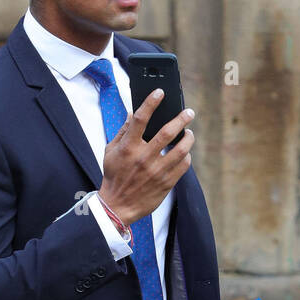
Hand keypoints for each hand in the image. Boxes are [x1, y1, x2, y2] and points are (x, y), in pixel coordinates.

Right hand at [98, 89, 194, 225]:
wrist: (117, 206)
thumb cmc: (114, 177)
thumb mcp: (110, 152)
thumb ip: (122, 132)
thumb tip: (131, 113)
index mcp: (128, 148)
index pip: (140, 119)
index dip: (151, 102)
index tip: (160, 92)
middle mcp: (143, 158)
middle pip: (168, 132)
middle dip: (182, 118)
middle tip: (189, 112)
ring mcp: (156, 171)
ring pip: (181, 149)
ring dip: (188, 138)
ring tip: (188, 133)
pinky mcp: (166, 183)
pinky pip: (183, 165)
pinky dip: (186, 156)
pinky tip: (184, 152)